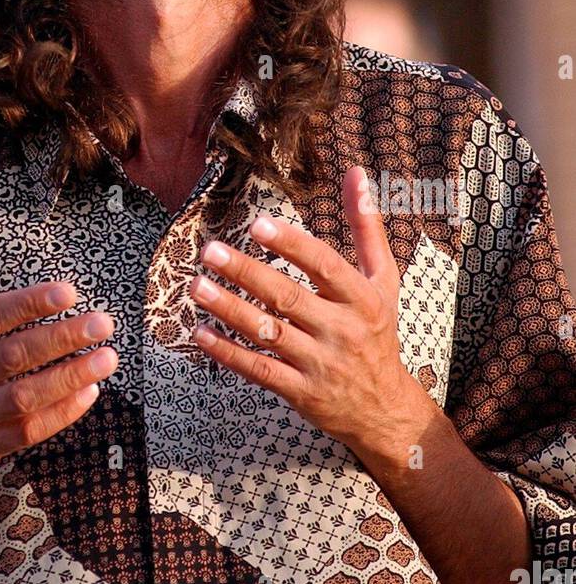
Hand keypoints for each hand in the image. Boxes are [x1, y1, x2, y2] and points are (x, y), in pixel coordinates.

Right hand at [0, 247, 118, 475]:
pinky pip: (27, 432)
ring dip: (69, 376)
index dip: (28, 304)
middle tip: (102, 323)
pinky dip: (61, 413)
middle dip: (61, 337)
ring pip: (23, 397)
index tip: (69, 292)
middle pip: (12, 356)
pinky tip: (89, 391)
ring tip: (106, 358)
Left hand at [189, 166, 428, 455]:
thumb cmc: (379, 333)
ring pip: (268, 333)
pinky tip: (201, 332)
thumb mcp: (382, 280)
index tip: (257, 224)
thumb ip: (366, 227)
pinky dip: (229, 353)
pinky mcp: (301, 393)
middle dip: (247, 273)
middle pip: (288, 297)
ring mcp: (320, 364)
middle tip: (210, 250)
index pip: (323, 266)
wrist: (385, 409)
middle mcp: (341, 330)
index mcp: (362, 299)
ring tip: (197, 285)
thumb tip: (355, 174)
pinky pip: (260, 370)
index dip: (291, 244)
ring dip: (229, 309)